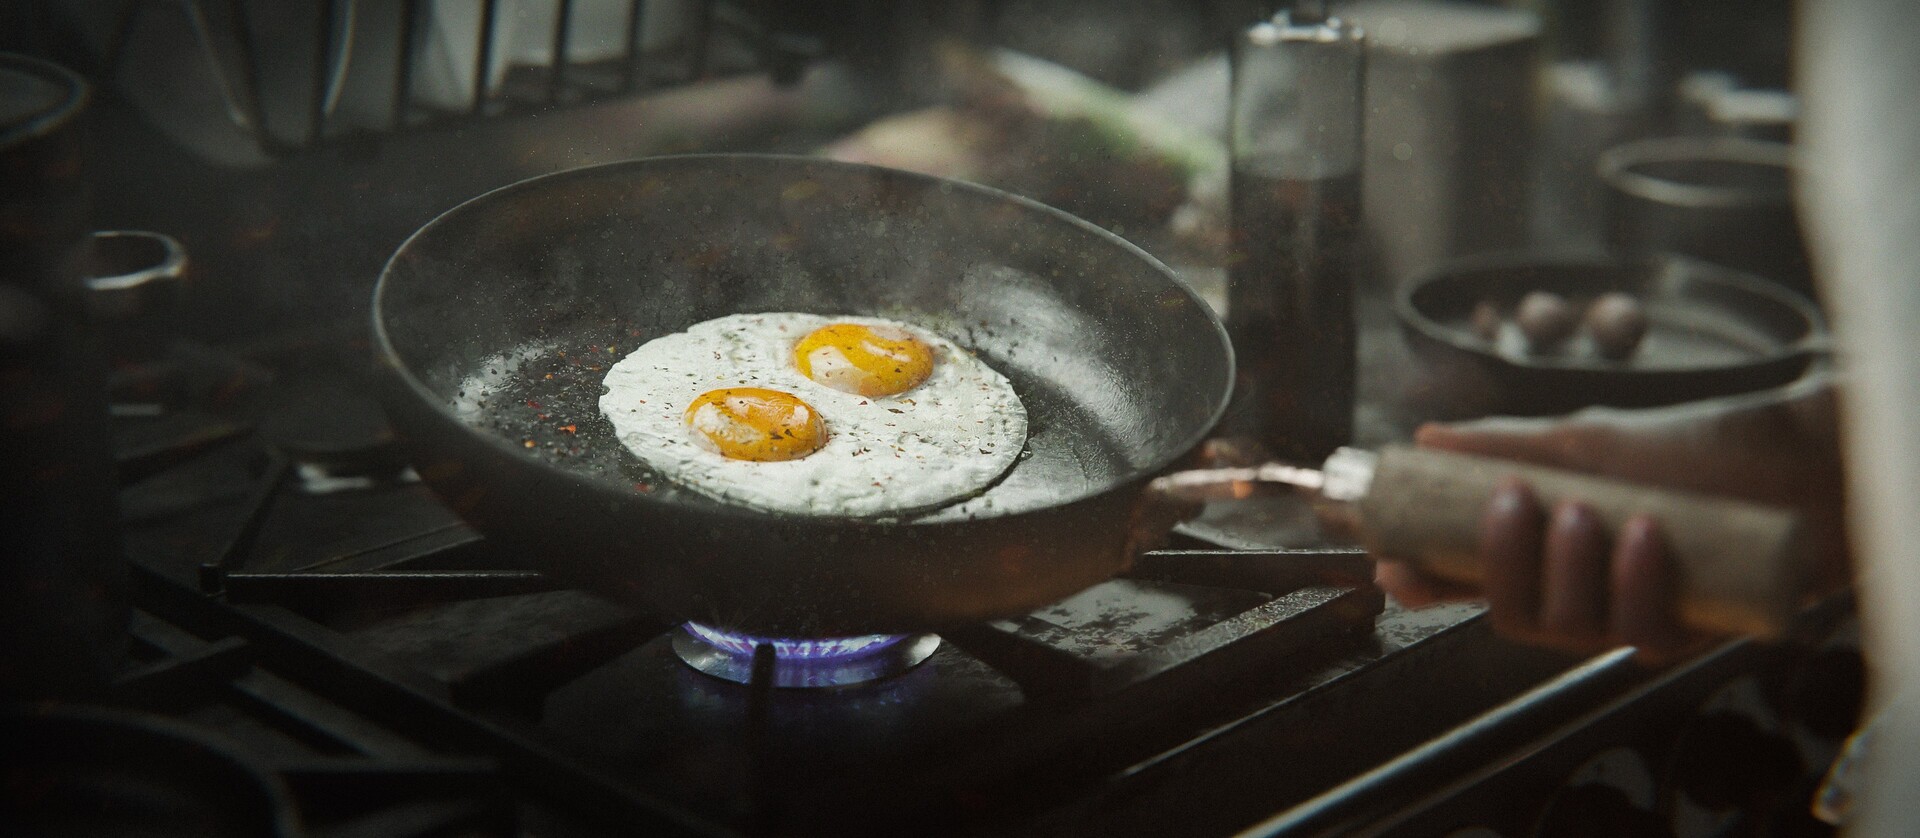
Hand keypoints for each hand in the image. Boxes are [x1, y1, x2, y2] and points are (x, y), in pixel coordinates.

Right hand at [1375, 381, 1846, 661]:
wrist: (1800, 462)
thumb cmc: (1697, 449)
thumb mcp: (1592, 436)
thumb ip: (1509, 443)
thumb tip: (1428, 436)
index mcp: (1544, 551)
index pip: (1465, 579)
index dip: (1423, 580)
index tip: (1394, 563)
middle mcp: (1578, 591)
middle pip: (1507, 613)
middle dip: (1497, 563)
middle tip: (1511, 500)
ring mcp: (1627, 616)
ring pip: (1568, 628)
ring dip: (1567, 570)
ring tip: (1587, 510)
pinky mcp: (1684, 633)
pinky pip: (1639, 635)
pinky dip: (1633, 585)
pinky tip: (1644, 534)